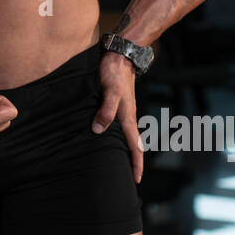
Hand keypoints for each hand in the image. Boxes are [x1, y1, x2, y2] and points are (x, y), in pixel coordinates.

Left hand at [92, 52, 143, 182]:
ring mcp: (123, 111)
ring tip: (116, 163)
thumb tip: (98, 130)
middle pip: (132, 145)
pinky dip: (115, 137)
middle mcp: (127, 117)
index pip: (134, 146)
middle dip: (131, 162)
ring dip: (123, 150)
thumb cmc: (114, 72)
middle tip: (125, 178)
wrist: (120, 55)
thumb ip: (106, 109)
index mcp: (128, 117)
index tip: (135, 180)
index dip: (135, 164)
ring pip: (124, 136)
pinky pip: (118, 126)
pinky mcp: (116, 105)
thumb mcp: (109, 91)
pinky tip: (106, 138)